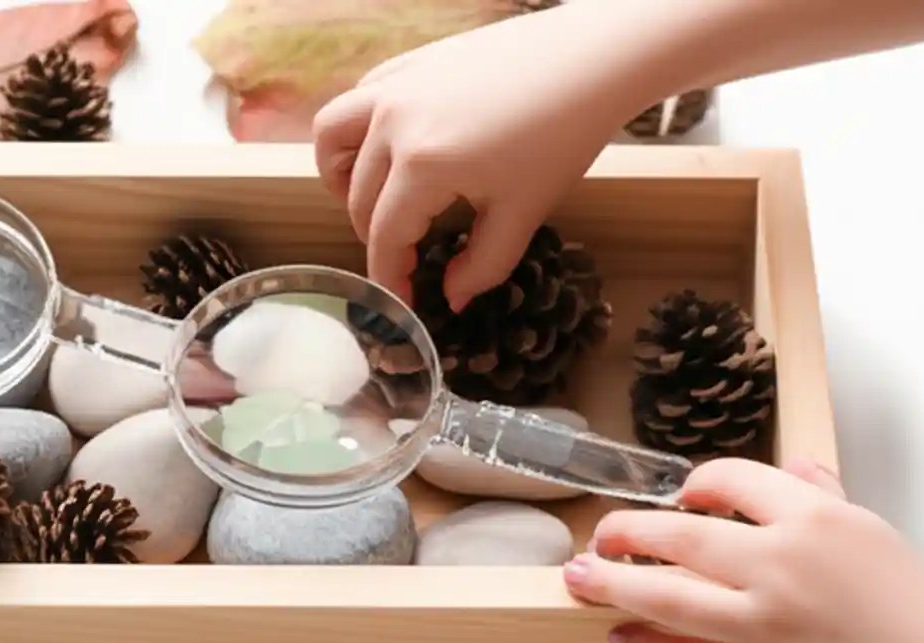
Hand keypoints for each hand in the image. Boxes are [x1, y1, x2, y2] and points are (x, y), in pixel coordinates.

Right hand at [311, 3, 665, 309]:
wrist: (591, 59)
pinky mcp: (407, 63)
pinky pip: (357, 100)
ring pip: (332, 136)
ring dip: (340, 175)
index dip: (389, 276)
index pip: (385, 235)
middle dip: (375, 236)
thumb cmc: (562, 133)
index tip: (402, 302)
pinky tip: (389, 150)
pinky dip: (358, 131)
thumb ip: (483, 264)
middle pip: (357, 195)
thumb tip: (451, 297)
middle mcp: (393, 122)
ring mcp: (395, 85)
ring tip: (370, 198)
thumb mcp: (524, 212)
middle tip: (406, 257)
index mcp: (422, 164)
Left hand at [563, 458, 923, 642]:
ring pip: (670, 599)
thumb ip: (822, 496)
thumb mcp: (871, 533)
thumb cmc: (910, 610)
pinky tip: (622, 636)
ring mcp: (767, 624)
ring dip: (615, 585)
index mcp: (812, 521)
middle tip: (600, 534)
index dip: (694, 483)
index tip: (680, 494)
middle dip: (627, 532)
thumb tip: (794, 466)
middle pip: (681, 538)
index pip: (730, 480)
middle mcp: (782, 567)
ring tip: (582, 576)